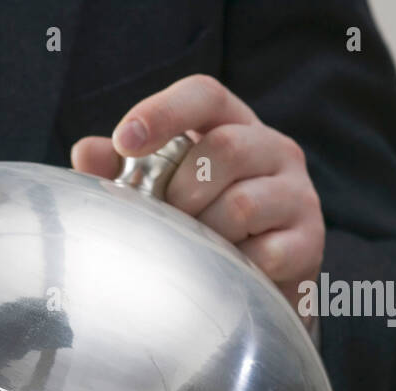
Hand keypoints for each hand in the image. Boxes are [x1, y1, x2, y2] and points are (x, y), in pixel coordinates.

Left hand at [71, 74, 323, 320]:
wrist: (253, 289)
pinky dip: (232, 267)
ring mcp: (297, 195)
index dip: (163, 112)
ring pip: (241, 204)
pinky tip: (226, 273)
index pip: (204, 96)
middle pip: (225, 148)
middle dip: (181, 191)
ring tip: (196, 248)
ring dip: (204, 233)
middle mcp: (274, 150)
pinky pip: (263, 253)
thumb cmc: (198, 229)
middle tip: (169, 219)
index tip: (124, 141)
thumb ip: (121, 173)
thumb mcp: (160, 194)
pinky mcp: (309, 243)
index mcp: (233, 127)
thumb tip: (86, 152)